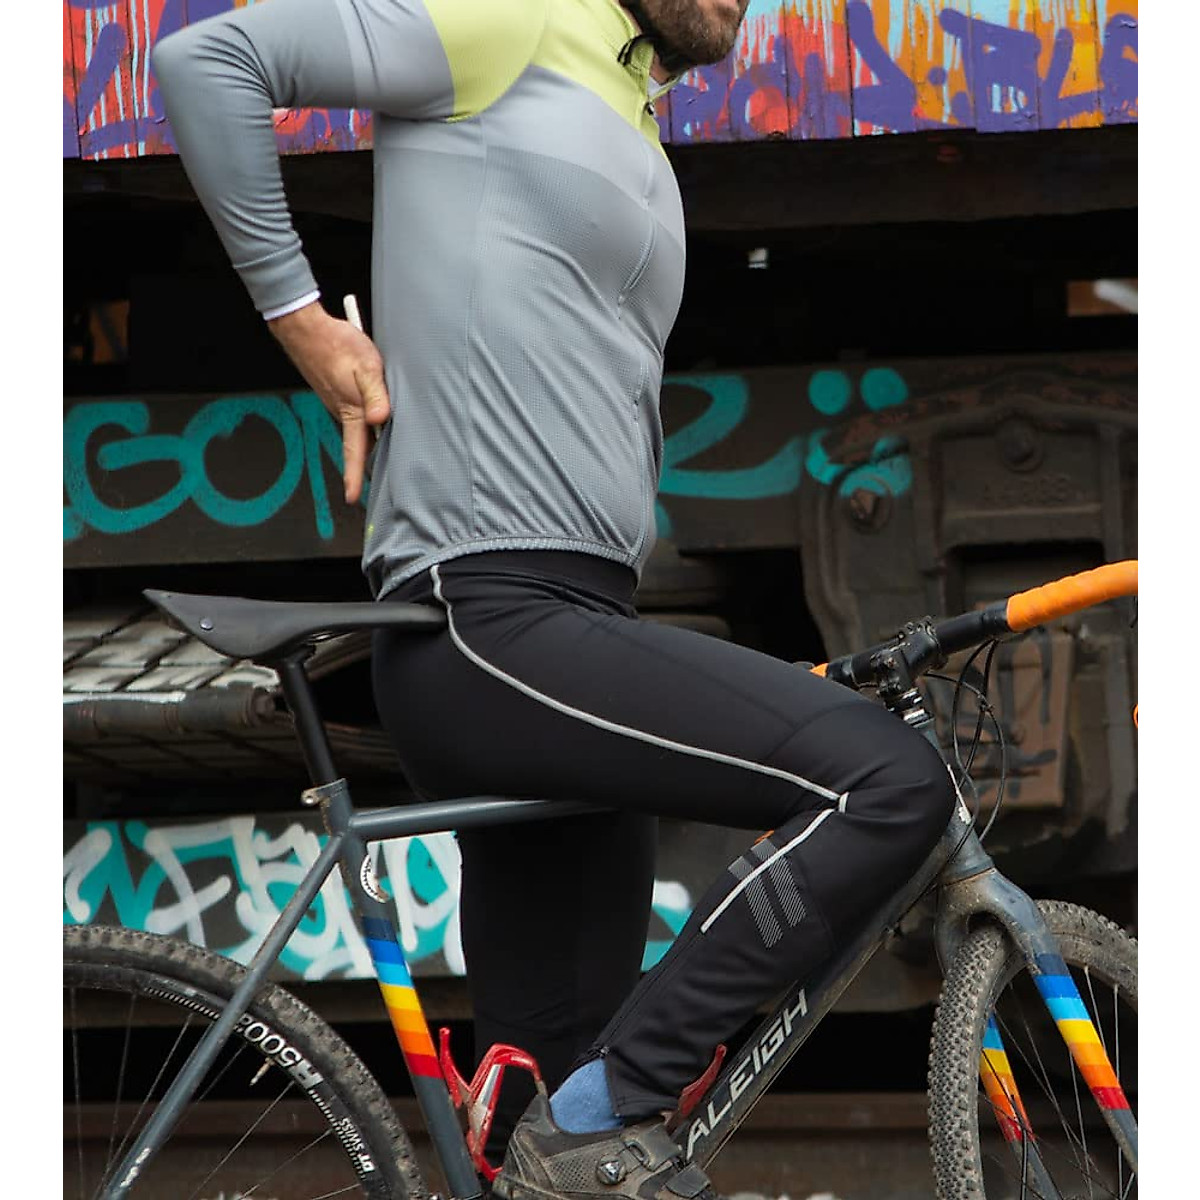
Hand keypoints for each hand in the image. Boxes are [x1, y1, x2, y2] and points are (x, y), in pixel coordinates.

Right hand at [269, 300, 389, 503]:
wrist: (306, 328)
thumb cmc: (337, 344)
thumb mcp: (367, 366)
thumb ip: (376, 393)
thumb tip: (381, 418)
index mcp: (350, 411)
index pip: (354, 451)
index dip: (354, 476)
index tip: (352, 497)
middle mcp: (341, 411)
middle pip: (359, 443)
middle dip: (367, 462)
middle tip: (378, 481)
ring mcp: (337, 402)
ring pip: (358, 427)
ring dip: (370, 439)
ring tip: (385, 450)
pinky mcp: (336, 392)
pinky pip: (354, 413)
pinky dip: (365, 420)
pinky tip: (376, 415)